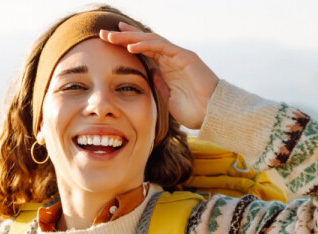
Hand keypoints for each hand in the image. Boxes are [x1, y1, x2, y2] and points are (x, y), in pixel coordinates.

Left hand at [100, 22, 217, 129]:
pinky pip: (162, 47)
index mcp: (167, 68)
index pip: (143, 51)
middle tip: (104, 33)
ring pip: (151, 40)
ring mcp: (178, 56)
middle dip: (124, 36)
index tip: (109, 42)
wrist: (214, 115)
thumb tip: (148, 75)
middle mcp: (172, 58)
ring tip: (112, 36)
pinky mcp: (185, 57)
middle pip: (144, 42)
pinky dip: (146, 45)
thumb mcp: (169, 100)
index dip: (126, 45)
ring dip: (130, 37)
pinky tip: (131, 46)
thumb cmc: (195, 111)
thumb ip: (159, 85)